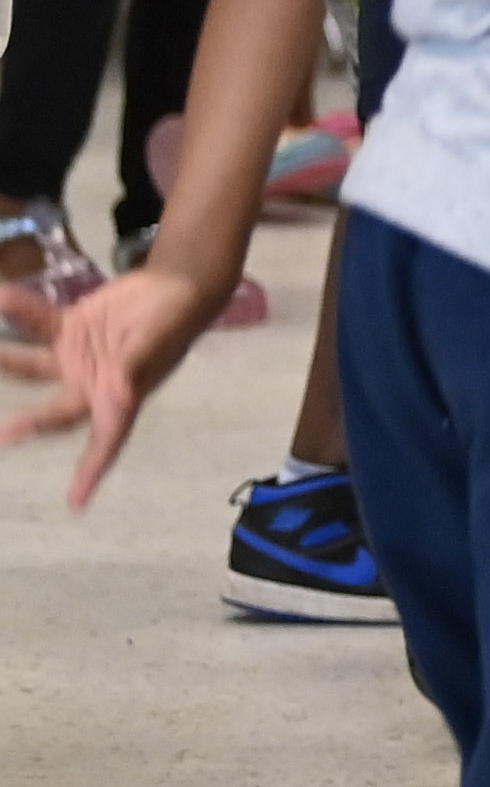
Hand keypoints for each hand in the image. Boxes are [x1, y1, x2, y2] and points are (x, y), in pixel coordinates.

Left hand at [1, 260, 233, 508]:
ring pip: (33, 367)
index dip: (92, 472)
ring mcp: (78, 358)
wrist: (176, 283)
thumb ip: (133, 368)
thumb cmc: (175, 318)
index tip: (75, 503)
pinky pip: (38, 325)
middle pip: (56, 412)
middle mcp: (94, 384)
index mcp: (123, 396)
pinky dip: (20, 310)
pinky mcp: (69, 329)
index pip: (107, 440)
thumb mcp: (157, 342)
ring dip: (8, 359)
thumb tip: (116, 399)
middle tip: (4, 436)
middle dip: (29, 424)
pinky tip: (4, 295)